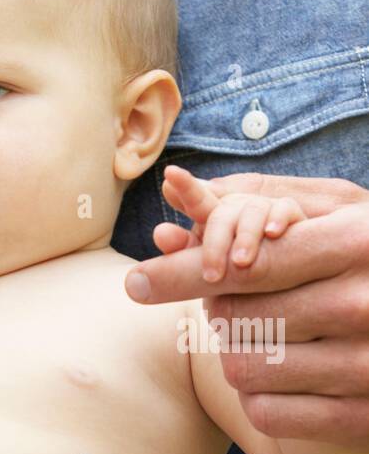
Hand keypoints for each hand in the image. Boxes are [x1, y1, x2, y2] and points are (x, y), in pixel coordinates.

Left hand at [124, 166, 368, 446]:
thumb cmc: (365, 264)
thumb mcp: (334, 222)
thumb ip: (254, 216)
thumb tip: (163, 234)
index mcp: (359, 243)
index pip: (245, 262)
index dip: (181, 272)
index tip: (136, 281)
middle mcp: (365, 304)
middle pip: (234, 315)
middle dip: (221, 309)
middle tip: (239, 305)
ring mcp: (368, 366)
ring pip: (242, 367)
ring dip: (236, 353)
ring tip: (265, 338)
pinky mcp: (364, 419)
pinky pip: (266, 412)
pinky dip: (257, 397)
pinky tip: (281, 378)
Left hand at [158, 165, 308, 281]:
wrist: (285, 270)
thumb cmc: (238, 268)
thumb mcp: (208, 264)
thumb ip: (182, 251)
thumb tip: (160, 233)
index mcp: (213, 219)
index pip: (196, 202)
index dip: (185, 188)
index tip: (169, 177)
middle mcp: (236, 209)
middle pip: (221, 214)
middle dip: (214, 243)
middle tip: (211, 277)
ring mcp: (263, 210)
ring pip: (252, 211)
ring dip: (245, 236)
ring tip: (240, 262)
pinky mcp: (292, 216)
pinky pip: (284, 208)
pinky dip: (278, 218)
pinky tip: (272, 233)